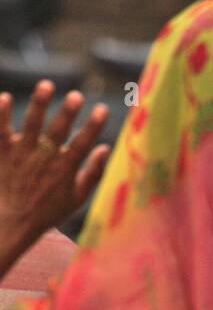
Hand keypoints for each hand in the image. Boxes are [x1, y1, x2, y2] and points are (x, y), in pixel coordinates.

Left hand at [0, 80, 109, 267]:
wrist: (14, 223)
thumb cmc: (48, 210)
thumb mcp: (76, 199)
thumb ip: (92, 174)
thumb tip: (105, 148)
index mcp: (63, 171)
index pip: (81, 145)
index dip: (92, 127)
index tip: (101, 109)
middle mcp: (43, 161)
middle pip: (57, 133)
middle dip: (67, 114)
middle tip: (76, 96)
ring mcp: (22, 156)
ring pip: (31, 126)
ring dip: (39, 105)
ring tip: (46, 85)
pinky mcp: (3, 154)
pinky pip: (1, 131)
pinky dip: (2, 115)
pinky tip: (4, 97)